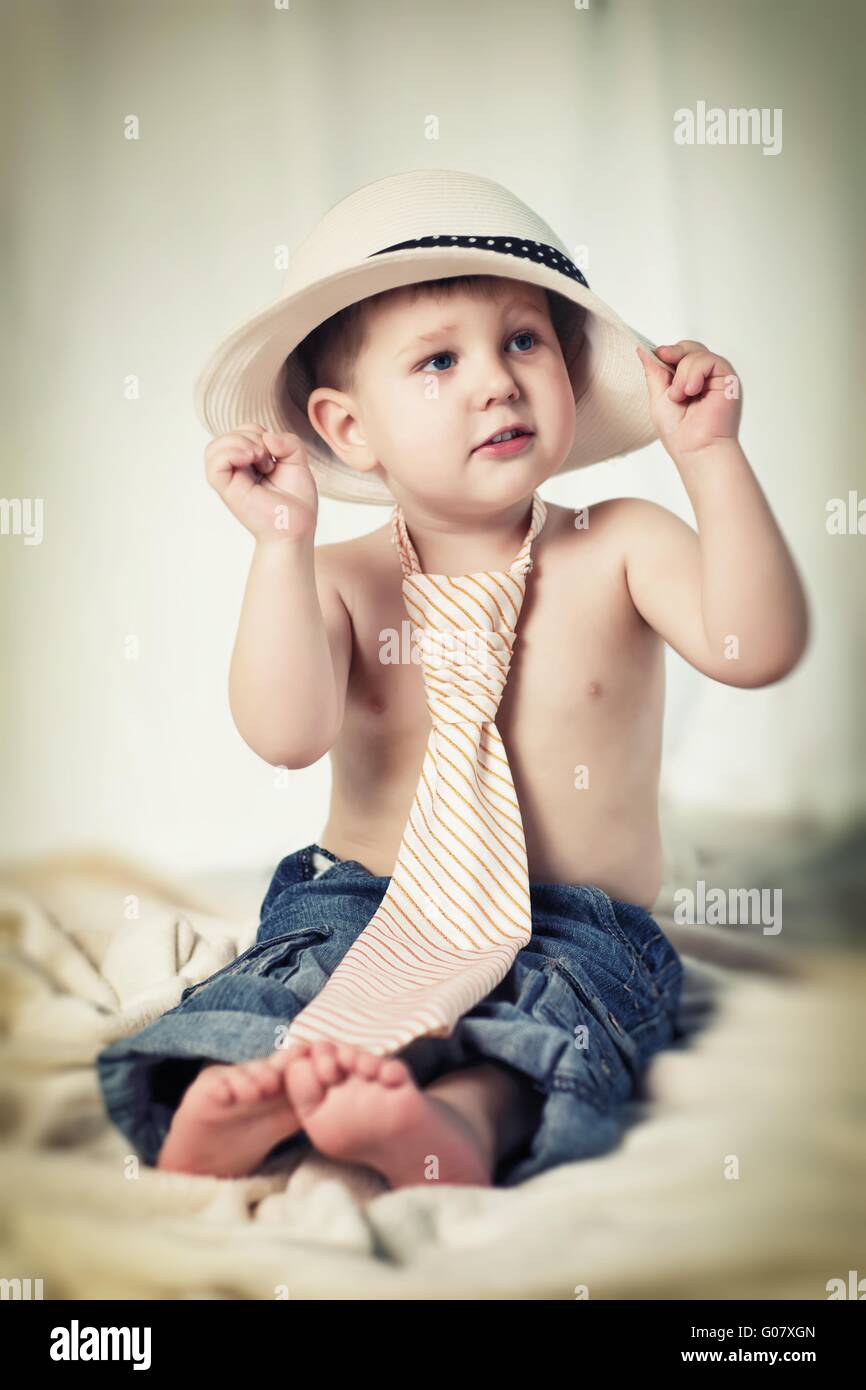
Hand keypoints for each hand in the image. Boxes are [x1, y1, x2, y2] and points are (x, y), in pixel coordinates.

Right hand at [204, 426, 317, 543]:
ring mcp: (230, 480)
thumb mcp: (299, 462)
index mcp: (251, 463)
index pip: (243, 431)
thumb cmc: (297, 502)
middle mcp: (237, 471)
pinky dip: (230, 452)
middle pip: (228, 435)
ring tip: (260, 459)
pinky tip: (249, 458)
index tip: (277, 456)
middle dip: (252, 436)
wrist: (296, 528)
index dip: (261, 433)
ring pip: (215, 447)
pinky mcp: (227, 490)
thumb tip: (267, 436)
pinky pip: (214, 463)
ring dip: (240, 442)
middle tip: (269, 461)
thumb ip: (288, 442)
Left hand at [635, 340, 741, 458]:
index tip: (657, 354)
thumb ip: (654, 371)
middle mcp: (703, 377)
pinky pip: (709, 360)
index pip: (678, 355)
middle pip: (689, 348)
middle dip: (674, 354)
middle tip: (664, 362)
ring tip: (679, 396)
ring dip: (682, 373)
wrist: (694, 448)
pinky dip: (695, 372)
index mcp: (687, 381)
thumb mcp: (658, 396)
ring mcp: (715, 377)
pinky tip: (691, 390)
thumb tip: (643, 349)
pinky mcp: (727, 378)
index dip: (667, 352)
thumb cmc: (678, 432)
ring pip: (697, 353)